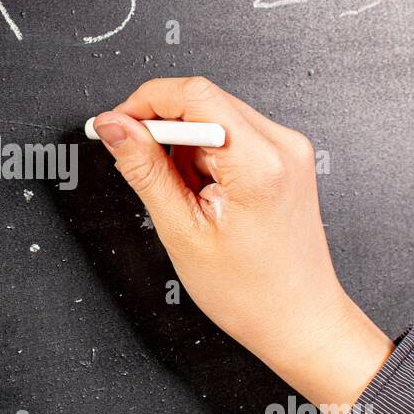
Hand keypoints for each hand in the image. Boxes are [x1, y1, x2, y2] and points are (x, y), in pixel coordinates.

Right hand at [92, 77, 392, 413]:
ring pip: (214, 117)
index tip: (117, 126)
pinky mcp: (286, 157)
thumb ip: (144, 169)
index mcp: (258, 163)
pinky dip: (207, 156)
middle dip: (164, 131)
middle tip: (149, 174)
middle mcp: (282, 145)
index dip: (144, 103)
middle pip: (203, 101)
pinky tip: (208, 195)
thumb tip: (115, 126)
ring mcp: (288, 149)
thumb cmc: (251, 292)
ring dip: (186, 148)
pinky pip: (231, 134)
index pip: (193, 94)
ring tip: (191, 199)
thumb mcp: (182, 231)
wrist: (298, 319)